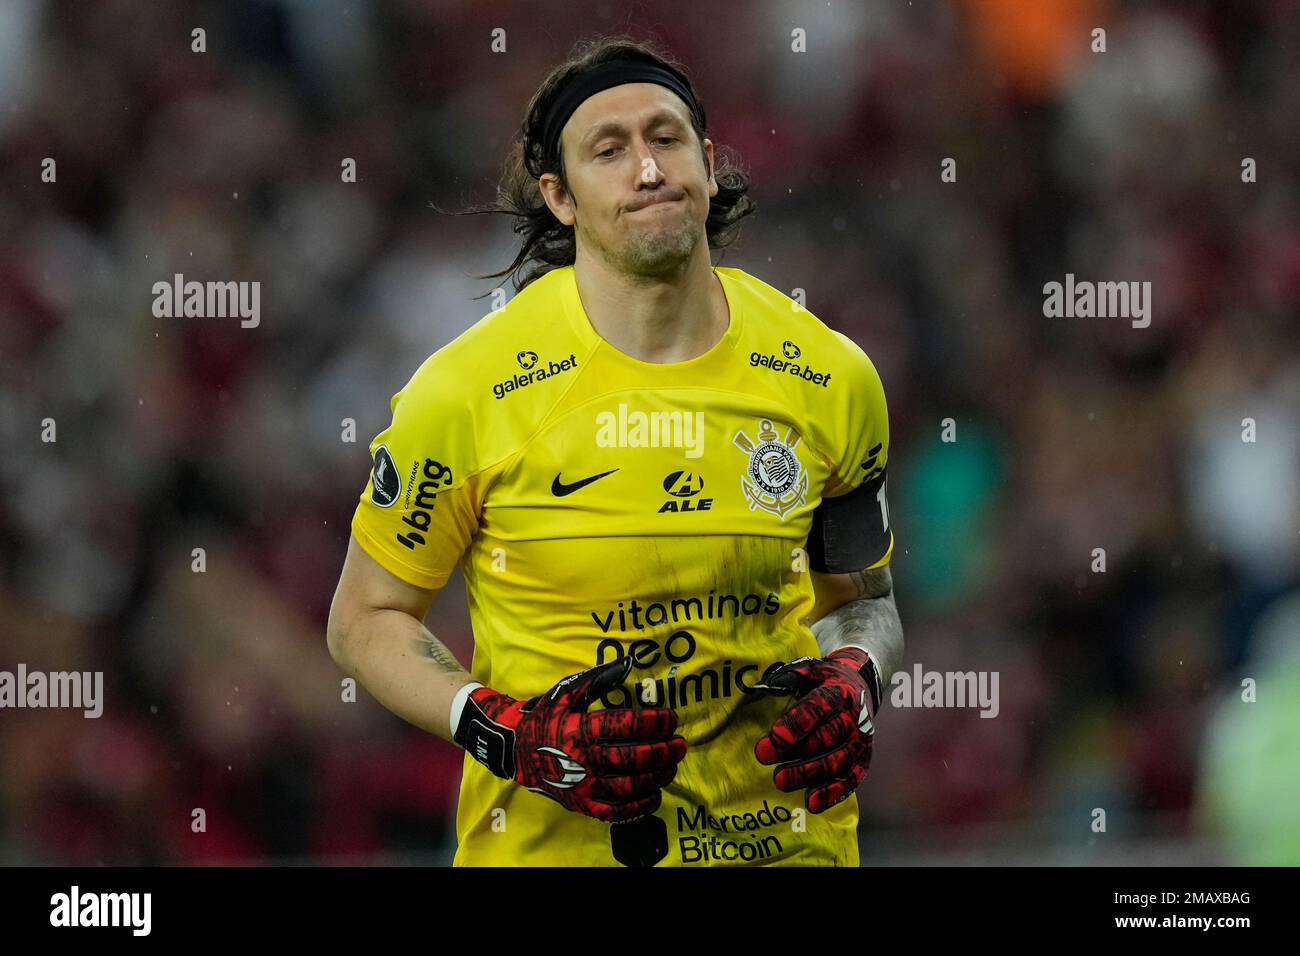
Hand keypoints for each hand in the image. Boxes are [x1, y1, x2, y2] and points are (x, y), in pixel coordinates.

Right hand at [453, 656, 687, 822]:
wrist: (513, 748)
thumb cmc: (545, 716)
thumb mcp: (568, 692)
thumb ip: (600, 679)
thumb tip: (628, 663)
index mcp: (580, 728)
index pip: (626, 725)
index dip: (654, 722)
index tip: (671, 718)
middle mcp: (582, 758)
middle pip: (633, 758)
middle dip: (663, 751)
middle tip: (680, 744)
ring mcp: (581, 784)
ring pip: (628, 785)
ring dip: (656, 776)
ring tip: (671, 766)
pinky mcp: (580, 803)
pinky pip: (614, 811)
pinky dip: (638, 806)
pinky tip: (654, 794)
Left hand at [751, 646, 879, 813]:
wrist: (862, 688)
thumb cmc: (827, 681)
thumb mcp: (812, 670)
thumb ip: (790, 675)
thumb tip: (765, 684)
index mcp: (839, 693)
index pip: (818, 708)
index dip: (796, 723)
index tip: (774, 736)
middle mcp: (853, 719)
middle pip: (825, 738)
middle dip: (795, 751)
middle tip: (764, 757)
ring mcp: (860, 742)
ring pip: (837, 762)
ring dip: (809, 774)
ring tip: (781, 781)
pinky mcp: (863, 761)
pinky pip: (850, 780)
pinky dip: (832, 793)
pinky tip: (811, 802)